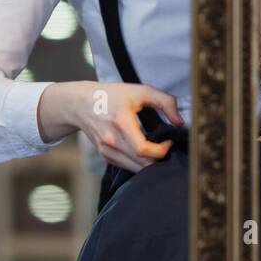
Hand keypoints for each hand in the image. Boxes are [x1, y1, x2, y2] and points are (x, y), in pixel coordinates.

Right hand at [37, 81, 184, 172]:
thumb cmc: (111, 95)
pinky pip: (127, 167)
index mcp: (120, 123)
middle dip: (159, 160)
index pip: (143, 150)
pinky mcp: (105, 156)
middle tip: (165, 147)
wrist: (80, 104)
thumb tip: (180, 122)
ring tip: (157, 150)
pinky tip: (145, 153)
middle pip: (142, 164)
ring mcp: (106, 151)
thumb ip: (165, 102)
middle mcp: (111, 141)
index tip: (169, 141)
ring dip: (150, 164)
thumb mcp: (140, 91)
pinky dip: (139, 164)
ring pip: (135, 170)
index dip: (161, 150)